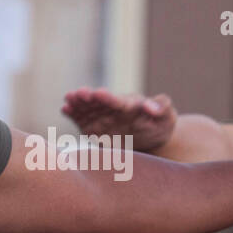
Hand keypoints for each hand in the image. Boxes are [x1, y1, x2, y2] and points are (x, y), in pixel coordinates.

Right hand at [61, 87, 177, 151]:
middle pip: (98, 102)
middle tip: (77, 94)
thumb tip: (152, 106)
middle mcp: (112, 109)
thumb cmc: (161, 125)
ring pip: (87, 109)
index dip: (108, 98)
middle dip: (88, 97)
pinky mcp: (93, 128)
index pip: (118, 101)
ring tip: (67, 99)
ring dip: (77, 103)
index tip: (99, 93)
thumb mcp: (167, 117)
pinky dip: (72, 114)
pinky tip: (64, 109)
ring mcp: (101, 118)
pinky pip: (81, 120)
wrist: (152, 139)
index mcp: (129, 105)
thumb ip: (162, 108)